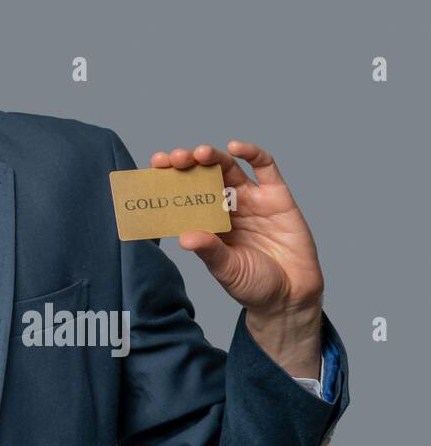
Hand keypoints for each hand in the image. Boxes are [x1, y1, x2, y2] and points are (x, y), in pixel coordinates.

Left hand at [151, 140, 322, 376]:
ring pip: (228, 168)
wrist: (291, 297)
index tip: (155, 169)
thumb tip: (184, 238)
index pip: (183, 194)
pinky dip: (252, 153)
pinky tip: (236, 148)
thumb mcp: (227, 270)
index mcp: (206, 221)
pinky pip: (266, 168)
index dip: (169, 179)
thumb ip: (209, 251)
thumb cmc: (253, 284)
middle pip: (202, 176)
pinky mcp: (278, 197)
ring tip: (200, 153)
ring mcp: (251, 200)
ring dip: (213, 156)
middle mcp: (226, 206)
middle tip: (173, 159)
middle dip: (187, 163)